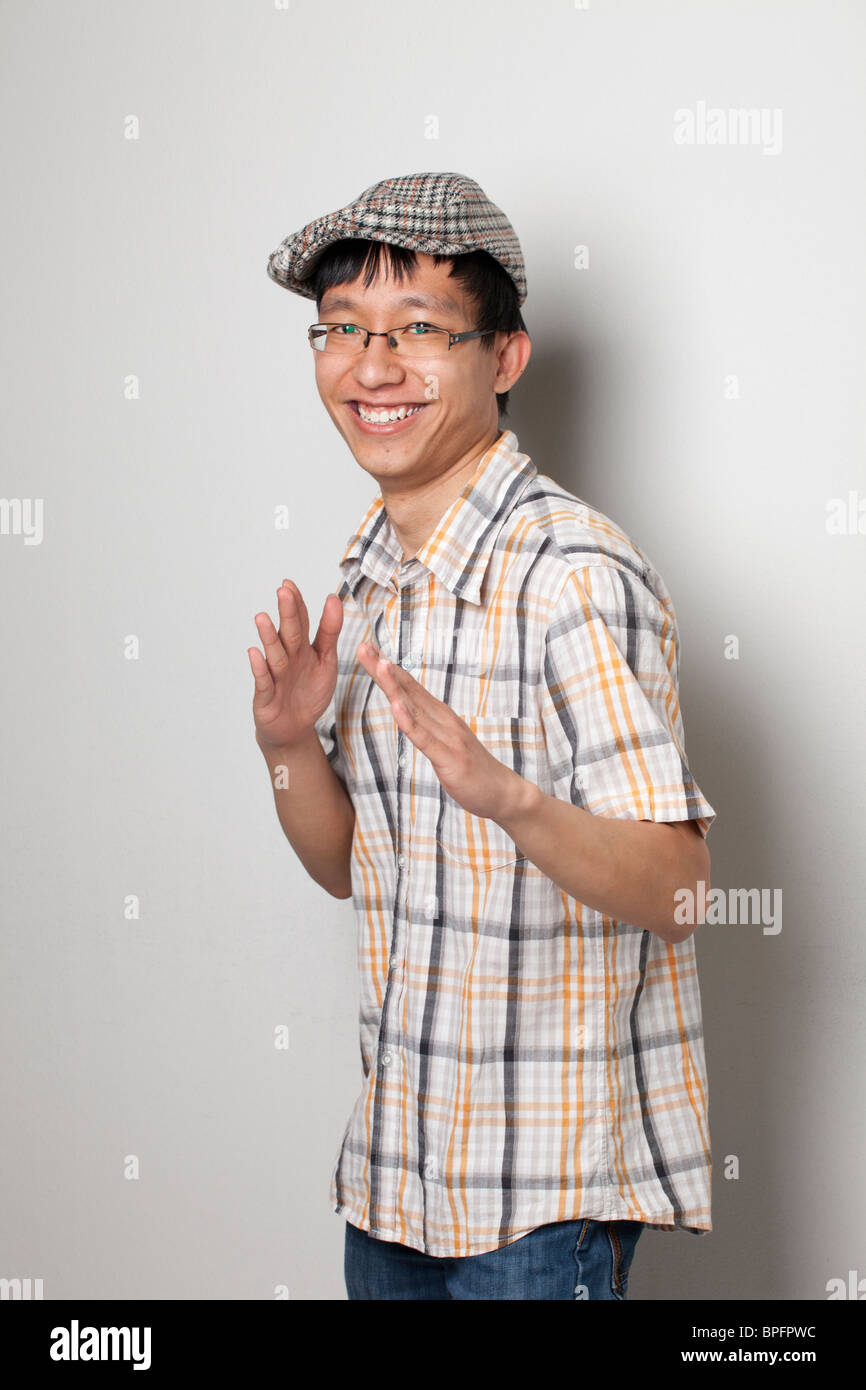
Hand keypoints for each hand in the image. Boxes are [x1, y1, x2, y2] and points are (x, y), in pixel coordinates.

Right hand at [248, 581, 342, 750]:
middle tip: (283, 591)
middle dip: (287, 613)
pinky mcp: (266, 696)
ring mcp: (275, 676)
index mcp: (302, 648)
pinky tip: (254, 654)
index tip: (290, 583)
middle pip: (289, 634)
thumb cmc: (309, 691)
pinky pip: (264, 681)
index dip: (297, 604)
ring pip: (274, 655)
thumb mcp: (326, 660)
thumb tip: (333, 598)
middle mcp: (287, 658)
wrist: (295, 728)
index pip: (300, 622)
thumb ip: (330, 631)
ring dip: (269, 637)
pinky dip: (259, 668)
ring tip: (263, 617)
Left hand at [356, 640, 520, 820]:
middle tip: (363, 646)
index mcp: (440, 715)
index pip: (410, 686)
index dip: (387, 668)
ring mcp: (447, 737)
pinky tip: (396, 706)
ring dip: (395, 686)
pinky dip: (409, 721)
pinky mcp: (449, 757)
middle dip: (383, 669)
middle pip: (408, 691)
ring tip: (379, 664)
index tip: (368, 649)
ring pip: (414, 708)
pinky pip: (424, 737)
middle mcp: (443, 719)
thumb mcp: (444, 741)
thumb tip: (405, 710)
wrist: (502, 792)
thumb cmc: (471, 768)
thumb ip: (426, 725)